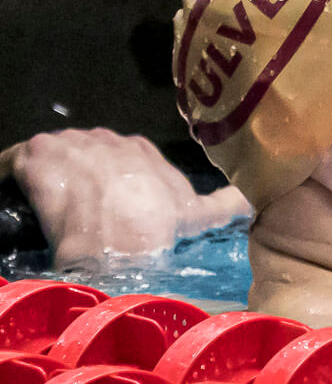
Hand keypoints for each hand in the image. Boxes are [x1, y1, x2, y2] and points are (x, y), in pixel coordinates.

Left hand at [0, 128, 250, 269]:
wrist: (122, 244)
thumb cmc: (159, 232)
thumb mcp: (198, 216)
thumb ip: (228, 203)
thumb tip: (255, 198)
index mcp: (145, 151)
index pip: (126, 156)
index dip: (114, 179)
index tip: (109, 201)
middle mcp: (112, 140)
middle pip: (87, 156)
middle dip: (80, 178)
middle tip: (75, 214)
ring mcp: (74, 144)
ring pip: (53, 158)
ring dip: (47, 179)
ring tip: (44, 210)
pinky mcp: (38, 155)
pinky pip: (13, 162)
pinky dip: (11, 176)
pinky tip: (14, 193)